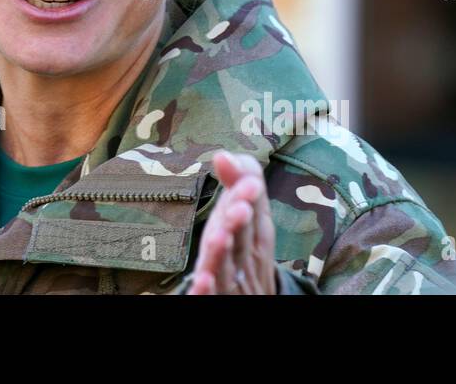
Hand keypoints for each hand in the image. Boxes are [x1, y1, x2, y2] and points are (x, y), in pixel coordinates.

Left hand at [187, 150, 276, 294]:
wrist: (251, 299)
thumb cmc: (244, 254)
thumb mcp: (245, 219)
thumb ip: (239, 186)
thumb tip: (223, 154)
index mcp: (254, 239)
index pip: (254, 216)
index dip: (249, 198)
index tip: (247, 180)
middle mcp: (247, 261)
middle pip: (243, 242)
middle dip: (240, 224)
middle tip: (241, 207)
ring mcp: (234, 284)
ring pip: (227, 270)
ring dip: (224, 254)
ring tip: (220, 237)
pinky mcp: (218, 300)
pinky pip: (211, 298)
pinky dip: (208, 291)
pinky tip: (200, 281)